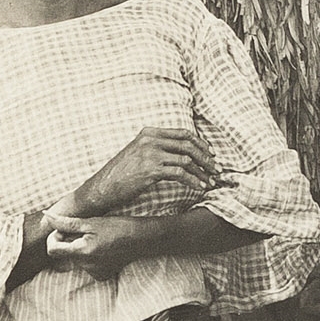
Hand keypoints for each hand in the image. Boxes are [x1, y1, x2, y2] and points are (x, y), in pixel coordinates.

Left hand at [46, 215, 144, 278]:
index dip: (54, 237)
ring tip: (97, 238)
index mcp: (82, 252)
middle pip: (64, 253)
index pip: (52, 249)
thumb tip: (46, 217)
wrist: (142, 239)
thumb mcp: (91, 221)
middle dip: (69, 241)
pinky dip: (89, 256)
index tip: (64, 229)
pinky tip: (102, 248)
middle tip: (85, 230)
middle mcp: (86, 266)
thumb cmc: (118, 227)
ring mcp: (94, 272)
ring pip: (75, 258)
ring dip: (79, 248)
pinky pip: (86, 265)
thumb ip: (65, 222)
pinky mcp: (101, 275)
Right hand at [69, 129, 221, 216]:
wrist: (103, 187)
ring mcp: (151, 154)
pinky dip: (194, 181)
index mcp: (149, 133)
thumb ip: (156, 148)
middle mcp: (151, 140)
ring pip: (187, 159)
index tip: (212, 155)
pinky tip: (200, 188)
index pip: (183, 134)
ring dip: (203, 172)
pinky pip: (181, 173)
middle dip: (206, 158)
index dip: (201, 144)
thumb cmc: (121, 174)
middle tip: (217, 170)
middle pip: (188, 145)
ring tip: (211, 181)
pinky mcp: (151, 170)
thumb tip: (181, 154)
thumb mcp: (137, 153)